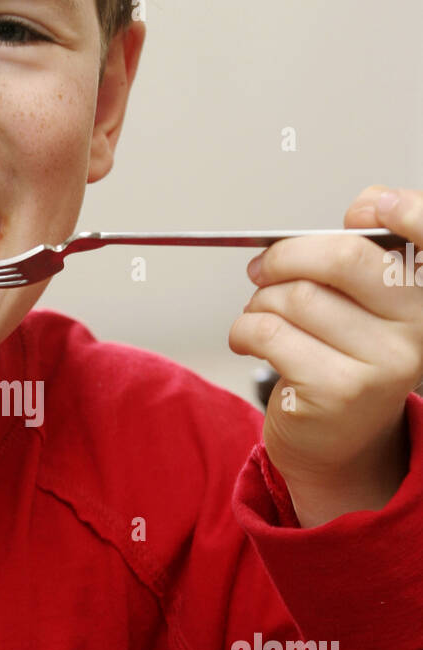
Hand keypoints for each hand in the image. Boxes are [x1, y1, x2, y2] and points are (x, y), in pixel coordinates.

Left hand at [228, 186, 422, 525]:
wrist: (339, 444)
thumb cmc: (344, 362)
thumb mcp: (367, 308)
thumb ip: (365, 258)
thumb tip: (364, 205)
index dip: (404, 210)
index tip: (364, 208)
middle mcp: (414, 331)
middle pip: (343, 259)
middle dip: (287, 257)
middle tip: (263, 268)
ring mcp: (379, 365)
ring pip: (294, 297)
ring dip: (259, 302)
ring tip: (260, 317)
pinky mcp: (335, 392)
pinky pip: (267, 333)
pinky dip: (243, 331)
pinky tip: (248, 341)